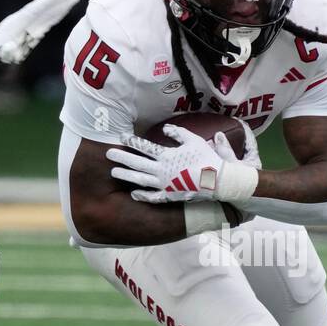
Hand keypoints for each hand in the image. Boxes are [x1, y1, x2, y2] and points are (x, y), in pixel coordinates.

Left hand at [0, 0, 80, 64]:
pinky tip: (62, 12)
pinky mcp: (28, 34)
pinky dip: (54, 17)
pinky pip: (44, 23)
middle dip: (57, 1)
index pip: (34, 11)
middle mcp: (21, 23)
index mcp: (14, 26)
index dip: (48, 2)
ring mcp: (26, 28)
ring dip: (59, 6)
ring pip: (45, 14)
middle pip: (42, 9)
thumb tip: (10, 47)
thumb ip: (2, 53)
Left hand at [105, 123, 259, 204]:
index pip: (145, 147)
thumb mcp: (194, 140)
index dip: (131, 141)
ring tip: (114, 172)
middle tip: (108, 153)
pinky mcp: (170, 196)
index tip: (121, 136)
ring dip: (126, 175)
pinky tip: (133, 193)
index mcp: (167, 155)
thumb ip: (178, 133)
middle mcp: (162, 170)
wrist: (218, 181)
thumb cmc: (207, 158)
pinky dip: (142, 195)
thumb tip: (166, 129)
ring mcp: (164, 185)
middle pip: (137, 163)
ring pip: (140, 180)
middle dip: (121, 157)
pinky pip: (153, 197)